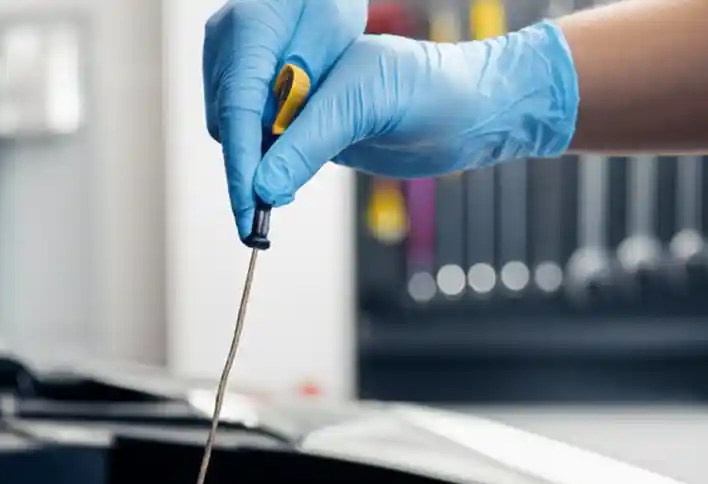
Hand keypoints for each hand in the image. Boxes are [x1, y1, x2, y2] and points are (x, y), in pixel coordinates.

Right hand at [204, 0, 367, 238]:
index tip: (251, 207)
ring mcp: (219, 52)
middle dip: (251, 163)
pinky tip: (289, 131)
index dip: (244, 167)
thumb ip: (308, 114)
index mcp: (250, 29)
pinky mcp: (225, 63)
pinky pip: (235, 110)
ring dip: (259, 145)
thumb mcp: (337, 50)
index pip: (239, 112)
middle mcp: (223, 40)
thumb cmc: (336, 1)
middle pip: (228, 123)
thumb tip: (273, 177)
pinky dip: (259, 128)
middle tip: (279, 197)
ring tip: (300, 153)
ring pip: (229, 121)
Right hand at [253, 21, 580, 208]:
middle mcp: (292, 75)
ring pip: (252, 144)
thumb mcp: (364, 105)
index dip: (238, 151)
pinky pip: (275, 158)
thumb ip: (309, 140)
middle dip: (239, 165)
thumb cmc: (431, 86)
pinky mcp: (313, 134)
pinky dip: (270, 178)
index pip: (243, 99)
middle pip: (236, 121)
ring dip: (253, 175)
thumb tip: (264, 184)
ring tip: (257, 212)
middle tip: (248, 212)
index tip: (245, 195)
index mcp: (294, 47)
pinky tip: (275, 197)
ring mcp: (301, 106)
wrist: (472, 109)